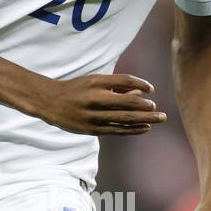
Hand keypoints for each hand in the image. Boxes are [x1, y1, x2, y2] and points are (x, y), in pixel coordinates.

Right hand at [37, 74, 166, 135]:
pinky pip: (117, 130)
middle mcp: (95, 98)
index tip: (151, 90)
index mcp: (96, 82)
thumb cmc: (76, 90)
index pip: (125, 81)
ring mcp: (93, 115)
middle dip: (147, 106)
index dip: (141, 85)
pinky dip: (133, 129)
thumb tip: (140, 92)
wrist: (50, 103)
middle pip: (128, 102)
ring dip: (145, 119)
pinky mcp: (92, 129)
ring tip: (159, 118)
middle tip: (159, 110)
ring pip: (125, 118)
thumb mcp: (94, 82)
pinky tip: (145, 128)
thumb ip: (116, 87)